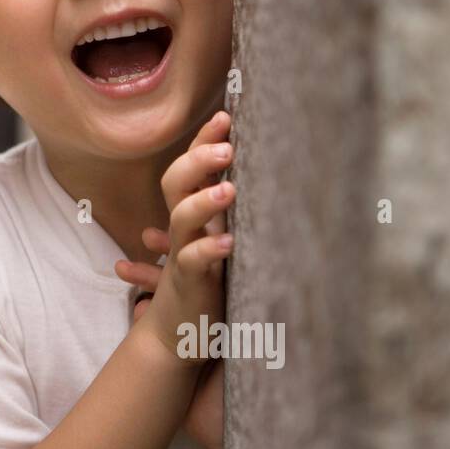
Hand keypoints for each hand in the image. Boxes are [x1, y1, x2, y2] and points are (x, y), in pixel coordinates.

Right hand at [115, 110, 234, 363]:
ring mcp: (182, 252)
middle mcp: (184, 228)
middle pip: (176, 182)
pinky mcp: (188, 281)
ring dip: (203, 201)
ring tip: (230, 190)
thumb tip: (273, 179)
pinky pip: (192, 260)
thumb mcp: (220, 240)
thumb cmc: (207, 282)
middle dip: (199, 160)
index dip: (202, 140)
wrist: (176, 333)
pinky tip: (230, 242)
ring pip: (182, 218)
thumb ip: (228, 213)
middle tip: (227, 147)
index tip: (225, 115)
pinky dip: (208, 250)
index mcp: (193, 213)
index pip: (190, 167)